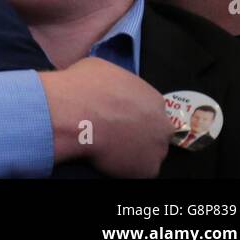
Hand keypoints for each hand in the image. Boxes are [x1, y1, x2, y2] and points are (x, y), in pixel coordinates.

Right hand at [41, 57, 171, 178]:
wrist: (77, 115)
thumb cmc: (85, 87)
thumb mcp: (99, 69)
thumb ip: (112, 83)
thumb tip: (105, 87)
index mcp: (154, 99)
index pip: (149, 109)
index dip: (132, 114)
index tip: (116, 116)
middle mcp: (163, 125)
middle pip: (154, 132)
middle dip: (138, 133)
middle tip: (114, 133)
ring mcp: (157, 149)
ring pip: (147, 153)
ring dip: (133, 151)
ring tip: (108, 148)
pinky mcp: (148, 170)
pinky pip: (137, 170)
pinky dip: (124, 167)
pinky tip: (106, 159)